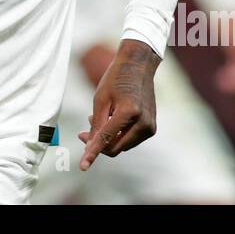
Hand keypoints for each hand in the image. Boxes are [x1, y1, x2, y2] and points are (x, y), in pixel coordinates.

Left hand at [79, 38, 158, 170]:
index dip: (93, 153)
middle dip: (98, 143)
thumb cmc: (116, 78)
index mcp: (130, 112)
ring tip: (99, 118)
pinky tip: (110, 119)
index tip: (83, 166)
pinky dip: (118, 135)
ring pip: (123, 145)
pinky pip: (130, 140)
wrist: (138, 66)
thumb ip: (96, 125)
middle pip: (116, 147)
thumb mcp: (100, 99)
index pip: (107, 139)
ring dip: (108, 138)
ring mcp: (150, 127)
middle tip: (83, 132)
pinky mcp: (151, 128)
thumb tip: (90, 147)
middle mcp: (144, 123)